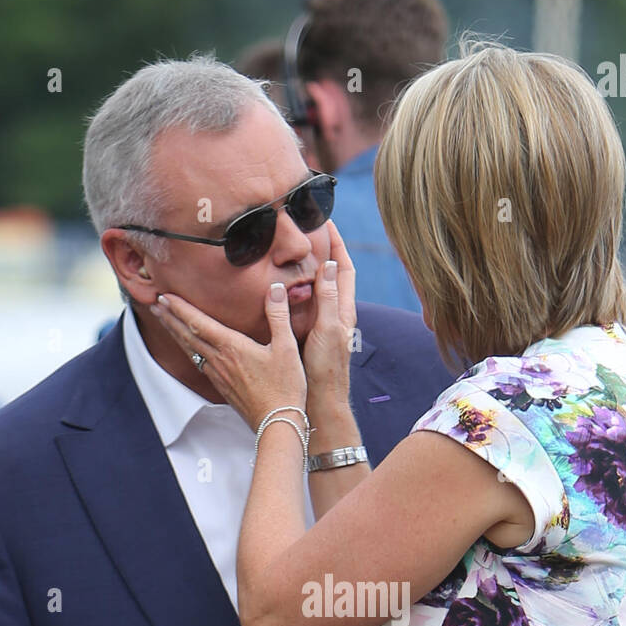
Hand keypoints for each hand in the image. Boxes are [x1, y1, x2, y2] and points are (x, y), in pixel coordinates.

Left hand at [150, 285, 306, 431]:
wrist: (277, 423)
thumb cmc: (284, 388)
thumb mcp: (286, 347)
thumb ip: (278, 316)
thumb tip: (275, 290)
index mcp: (231, 347)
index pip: (198, 322)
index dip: (180, 308)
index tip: (165, 296)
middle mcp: (219, 360)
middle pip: (188, 335)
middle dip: (170, 318)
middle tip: (156, 304)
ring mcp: (218, 375)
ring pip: (190, 350)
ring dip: (176, 333)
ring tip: (165, 322)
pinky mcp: (222, 387)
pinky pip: (199, 364)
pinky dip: (188, 351)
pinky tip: (190, 349)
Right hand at [302, 222, 356, 414]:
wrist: (320, 403)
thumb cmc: (326, 370)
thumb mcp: (328, 330)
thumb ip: (327, 299)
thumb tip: (329, 264)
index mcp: (343, 311)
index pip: (344, 268)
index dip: (338, 244)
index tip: (327, 222)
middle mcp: (335, 315)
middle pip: (331, 275)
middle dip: (322, 251)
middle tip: (308, 230)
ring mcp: (322, 325)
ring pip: (317, 289)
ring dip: (307, 270)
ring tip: (294, 250)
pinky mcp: (309, 335)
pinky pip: (303, 305)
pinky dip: (296, 291)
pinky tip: (282, 288)